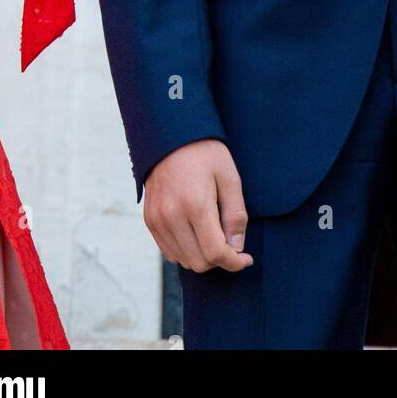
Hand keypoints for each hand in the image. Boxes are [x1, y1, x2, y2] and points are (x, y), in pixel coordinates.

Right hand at [143, 140, 253, 272]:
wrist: (171, 135)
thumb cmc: (205, 153)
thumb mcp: (229, 177)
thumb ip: (235, 215)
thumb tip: (237, 247)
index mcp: (195, 205)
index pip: (216, 252)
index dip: (235, 262)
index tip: (246, 259)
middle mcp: (172, 217)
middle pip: (199, 262)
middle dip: (220, 259)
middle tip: (231, 242)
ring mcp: (157, 220)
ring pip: (183, 260)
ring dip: (202, 256)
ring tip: (214, 234)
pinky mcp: (150, 220)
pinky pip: (169, 252)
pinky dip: (186, 251)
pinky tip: (196, 233)